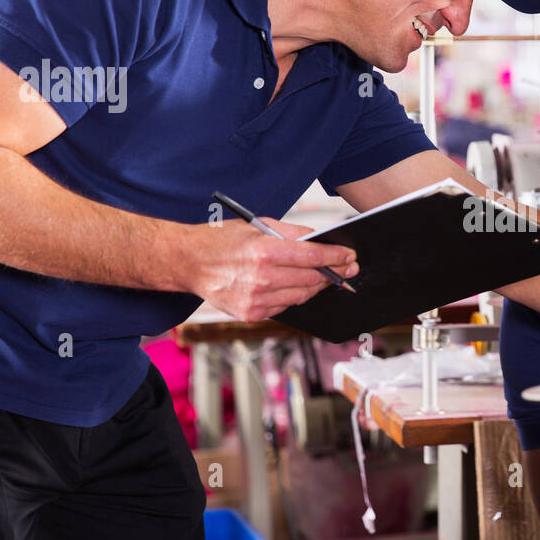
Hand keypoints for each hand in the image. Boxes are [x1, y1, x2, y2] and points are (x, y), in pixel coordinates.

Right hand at [187, 218, 358, 321]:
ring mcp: (256, 300)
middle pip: (311, 278)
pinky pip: (285, 305)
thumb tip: (320, 238)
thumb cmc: (222, 240)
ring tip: (328, 277)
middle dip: (334, 272)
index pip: (312, 256)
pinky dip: (295, 295)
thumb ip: (292, 233)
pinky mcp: (252, 313)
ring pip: (302, 295)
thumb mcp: (257, 225)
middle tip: (348, 268)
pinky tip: (298, 285)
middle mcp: (261, 278)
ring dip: (318, 285)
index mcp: (264, 252)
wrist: (188, 262)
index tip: (350, 257)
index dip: (336, 256)